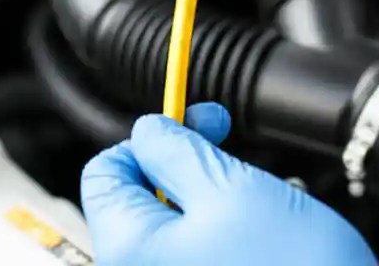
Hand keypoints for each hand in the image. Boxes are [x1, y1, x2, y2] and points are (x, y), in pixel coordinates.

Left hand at [81, 103, 377, 265]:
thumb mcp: (231, 188)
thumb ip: (175, 151)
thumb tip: (149, 131)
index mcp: (128, 250)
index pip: (104, 173)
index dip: (151, 139)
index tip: (196, 124)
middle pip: (143, 201)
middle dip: (193, 171)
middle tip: (235, 154)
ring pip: (181, 229)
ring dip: (223, 205)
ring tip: (269, 209)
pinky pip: (204, 259)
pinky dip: (236, 239)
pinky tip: (274, 239)